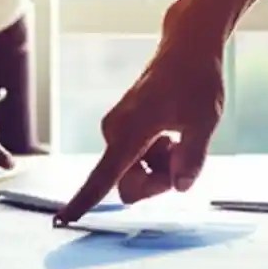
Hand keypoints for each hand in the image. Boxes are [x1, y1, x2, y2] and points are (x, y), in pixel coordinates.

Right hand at [57, 27, 223, 223]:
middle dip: (157, 182)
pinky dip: (156, 157)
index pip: (103, 176)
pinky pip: (136, 160)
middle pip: (127, 185)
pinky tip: (170, 134)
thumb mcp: (205, 121)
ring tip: (179, 139)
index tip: (63, 220)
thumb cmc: (196, 80)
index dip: (84, 201)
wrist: (187, 49)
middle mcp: (115, 132)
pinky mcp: (124, 129)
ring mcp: (118, 130)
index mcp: (130, 131)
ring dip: (160, 167)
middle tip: (183, 158)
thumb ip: (192, 158)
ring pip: (135, 173)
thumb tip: (180, 186)